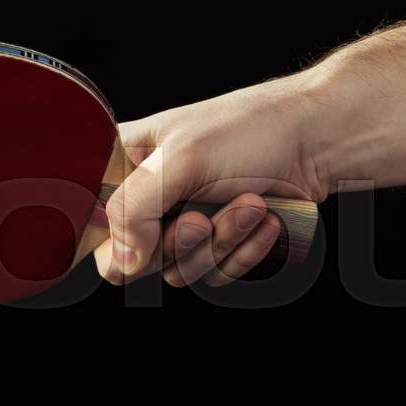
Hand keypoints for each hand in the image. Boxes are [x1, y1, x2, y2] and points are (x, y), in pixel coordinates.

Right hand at [96, 74, 330, 289]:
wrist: (319, 140)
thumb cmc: (251, 131)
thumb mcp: (181, 160)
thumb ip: (134, 211)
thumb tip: (123, 264)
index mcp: (125, 163)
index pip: (87, 220)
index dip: (108, 237)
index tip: (140, 232)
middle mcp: (151, 196)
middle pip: (135, 260)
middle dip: (181, 242)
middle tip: (204, 216)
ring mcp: (186, 221)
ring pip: (179, 271)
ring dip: (222, 243)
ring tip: (252, 204)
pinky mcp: (222, 243)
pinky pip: (217, 275)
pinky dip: (245, 252)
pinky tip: (269, 220)